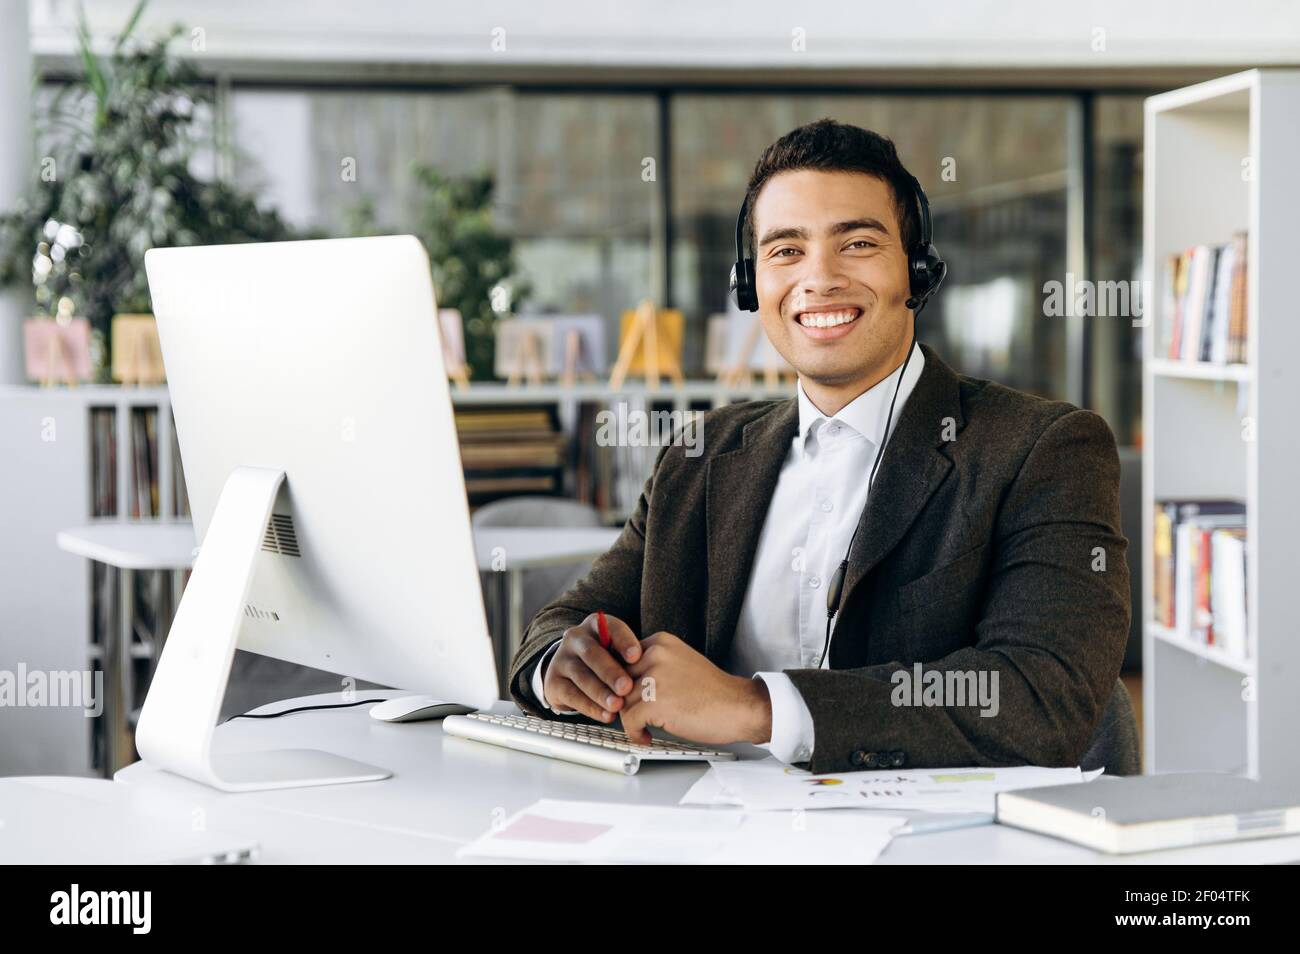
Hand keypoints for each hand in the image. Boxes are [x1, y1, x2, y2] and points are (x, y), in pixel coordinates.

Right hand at [542, 612, 643, 722]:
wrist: (569, 672)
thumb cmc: (604, 660)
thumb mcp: (617, 651)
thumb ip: (630, 657)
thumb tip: (653, 671)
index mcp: (596, 625)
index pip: (611, 628)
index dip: (624, 641)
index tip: (637, 656)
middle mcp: (576, 638)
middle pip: (593, 654)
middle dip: (611, 672)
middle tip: (626, 687)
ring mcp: (562, 659)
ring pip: (582, 676)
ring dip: (601, 693)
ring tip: (617, 705)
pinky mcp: (553, 682)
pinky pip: (573, 695)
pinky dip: (591, 707)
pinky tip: (606, 715)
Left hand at [617, 631, 772, 746]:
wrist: (739, 707)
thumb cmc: (713, 692)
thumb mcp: (680, 663)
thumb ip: (653, 666)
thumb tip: (622, 683)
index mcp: (661, 643)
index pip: (622, 660)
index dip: (623, 683)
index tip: (629, 697)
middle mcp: (655, 655)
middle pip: (618, 681)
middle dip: (625, 702)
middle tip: (636, 716)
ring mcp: (654, 678)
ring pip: (622, 702)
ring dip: (631, 721)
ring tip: (645, 728)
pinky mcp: (655, 702)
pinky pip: (629, 720)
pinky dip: (635, 733)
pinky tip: (648, 736)